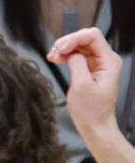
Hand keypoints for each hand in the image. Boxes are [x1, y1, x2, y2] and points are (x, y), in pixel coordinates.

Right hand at [48, 26, 122, 141]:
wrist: (96, 127)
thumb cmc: (91, 111)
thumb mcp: (81, 85)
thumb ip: (77, 62)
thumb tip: (70, 51)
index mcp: (109, 61)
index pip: (92, 36)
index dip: (74, 38)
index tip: (61, 49)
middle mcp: (107, 59)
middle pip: (85, 38)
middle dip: (67, 43)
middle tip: (53, 53)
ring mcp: (100, 64)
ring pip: (80, 45)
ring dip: (65, 48)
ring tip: (52, 57)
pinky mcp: (93, 69)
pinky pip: (79, 55)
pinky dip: (67, 55)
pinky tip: (57, 59)